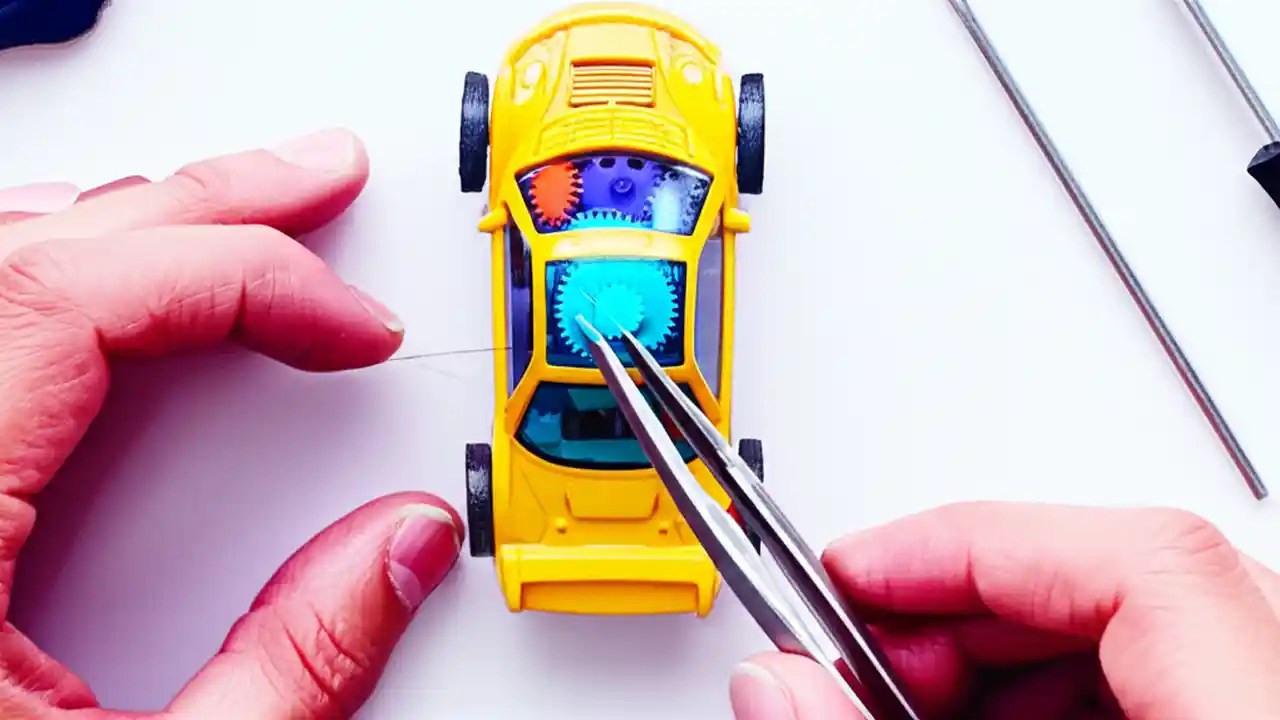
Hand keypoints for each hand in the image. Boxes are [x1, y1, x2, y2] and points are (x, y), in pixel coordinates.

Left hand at [0, 129, 463, 717]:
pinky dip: (57, 283)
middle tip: (315, 186)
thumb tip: (406, 550)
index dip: (237, 280)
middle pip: (30, 258)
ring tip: (238, 219)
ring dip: (126, 231)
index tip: (348, 325)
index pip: (70, 306)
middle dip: (201, 211)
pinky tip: (114, 281)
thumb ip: (298, 665)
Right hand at [729, 502, 1279, 718]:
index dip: (974, 543)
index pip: (1142, 563)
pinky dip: (1058, 695)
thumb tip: (780, 687)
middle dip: (965, 607)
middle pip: (1134, 581)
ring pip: (1144, 629)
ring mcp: (1277, 716)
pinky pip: (1170, 683)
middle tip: (862, 660)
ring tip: (906, 704)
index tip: (857, 570)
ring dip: (1001, 655)